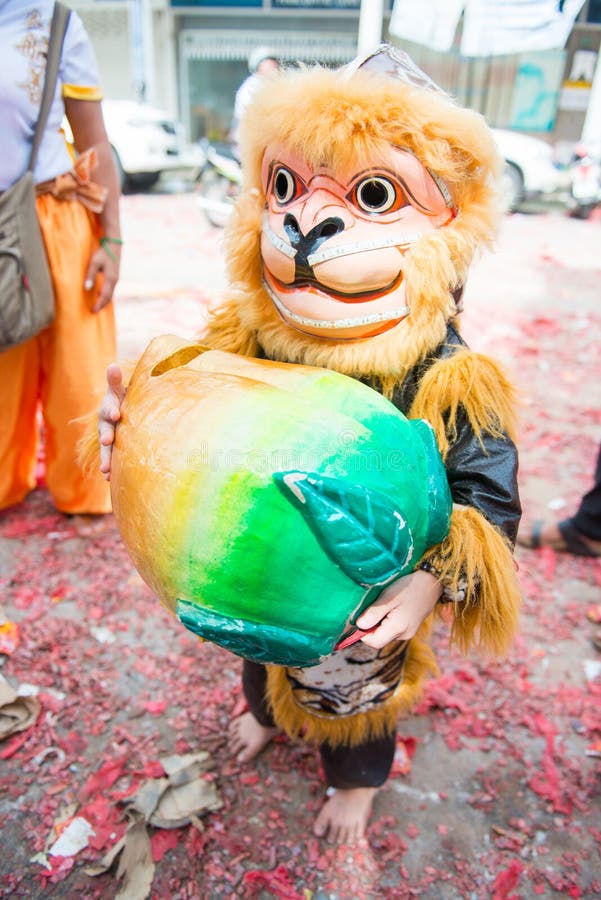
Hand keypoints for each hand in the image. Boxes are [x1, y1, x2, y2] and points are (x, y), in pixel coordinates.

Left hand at [85, 244, 119, 312]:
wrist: (114, 245)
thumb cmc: (103, 253)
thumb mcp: (95, 263)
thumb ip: (90, 275)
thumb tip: (87, 288)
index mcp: (110, 279)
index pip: (104, 296)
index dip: (99, 304)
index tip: (93, 311)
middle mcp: (115, 281)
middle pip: (109, 297)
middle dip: (102, 305)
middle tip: (94, 311)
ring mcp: (116, 279)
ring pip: (110, 294)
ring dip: (104, 301)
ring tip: (97, 306)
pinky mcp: (115, 277)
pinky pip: (111, 290)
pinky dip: (106, 295)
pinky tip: (100, 296)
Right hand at [98, 363, 125, 478]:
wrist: (122, 412)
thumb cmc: (122, 399)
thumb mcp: (118, 389)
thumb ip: (115, 380)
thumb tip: (113, 365)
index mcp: (108, 410)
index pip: (108, 410)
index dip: (111, 410)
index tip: (117, 413)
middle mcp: (106, 426)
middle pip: (105, 432)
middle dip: (106, 437)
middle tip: (108, 441)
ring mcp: (110, 439)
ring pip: (106, 450)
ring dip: (106, 460)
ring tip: (107, 472)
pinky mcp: (115, 450)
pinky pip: (112, 460)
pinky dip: (112, 470)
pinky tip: (111, 480)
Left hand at [355, 569, 441, 648]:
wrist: (432, 582)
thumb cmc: (410, 587)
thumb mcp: (389, 597)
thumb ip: (373, 613)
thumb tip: (358, 626)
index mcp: (398, 628)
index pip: (373, 642)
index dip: (362, 633)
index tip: (359, 617)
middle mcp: (404, 635)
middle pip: (379, 639)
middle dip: (370, 627)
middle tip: (371, 608)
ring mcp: (408, 632)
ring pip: (385, 634)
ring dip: (378, 624)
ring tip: (382, 606)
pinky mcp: (410, 628)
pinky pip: (392, 630)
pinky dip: (386, 622)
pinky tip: (390, 607)